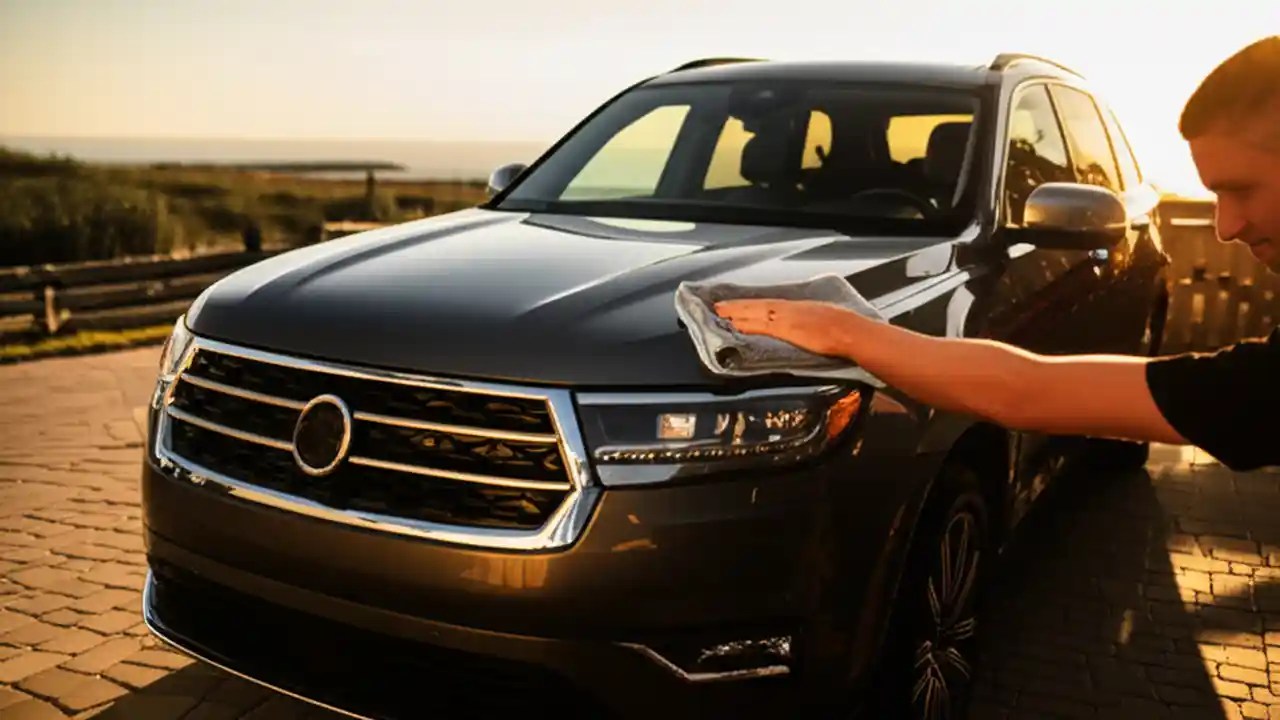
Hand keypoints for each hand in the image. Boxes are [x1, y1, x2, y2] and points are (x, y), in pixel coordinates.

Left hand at [713, 298, 856, 357]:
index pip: (770, 304)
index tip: (738, 304)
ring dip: (736, 312)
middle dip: (738, 306)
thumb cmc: (843, 328)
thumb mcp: (824, 318)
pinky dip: (747, 324)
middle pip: (758, 305)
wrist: (849, 331)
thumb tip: (805, 327)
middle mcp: (789, 308)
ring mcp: (786, 317)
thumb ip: (810, 322)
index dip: (752, 304)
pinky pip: (761, 325)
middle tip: (718, 306)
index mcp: (799, 307)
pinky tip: (735, 325)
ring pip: (755, 312)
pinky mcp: (785, 328)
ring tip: (720, 312)